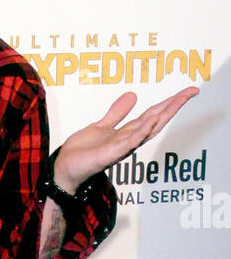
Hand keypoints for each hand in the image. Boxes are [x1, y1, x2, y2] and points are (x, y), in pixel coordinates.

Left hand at [53, 86, 198, 191]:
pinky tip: (150, 121)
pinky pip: (128, 142)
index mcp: (127, 133)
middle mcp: (128, 140)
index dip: (170, 103)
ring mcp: (121, 148)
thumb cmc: (83, 152)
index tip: (188, 91)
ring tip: (177, 101)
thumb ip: (117, 113)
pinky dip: (141, 132)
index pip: (153, 114)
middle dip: (174, 106)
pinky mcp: (110, 154)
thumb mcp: (101, 126)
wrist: (65, 168)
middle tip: (192, 91)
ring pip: (146, 130)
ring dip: (162, 116)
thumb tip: (133, 94)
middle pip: (156, 120)